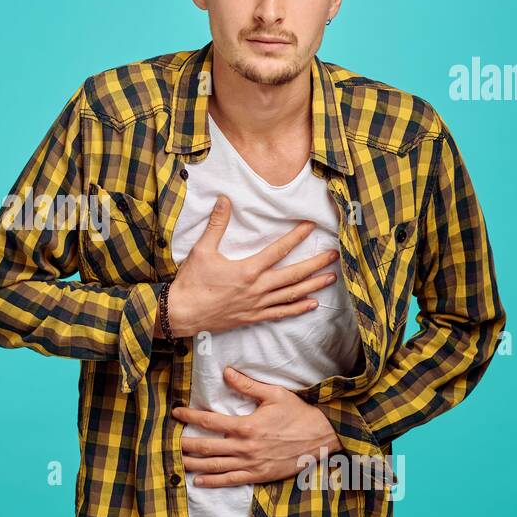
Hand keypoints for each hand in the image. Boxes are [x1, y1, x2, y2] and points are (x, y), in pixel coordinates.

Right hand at [163, 196, 338, 337]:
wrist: (182, 313)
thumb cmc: (192, 282)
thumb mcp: (202, 250)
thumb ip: (216, 225)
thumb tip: (224, 200)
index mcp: (247, 270)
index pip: (278, 250)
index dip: (296, 236)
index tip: (311, 226)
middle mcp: (257, 288)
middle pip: (293, 275)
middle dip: (315, 264)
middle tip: (334, 256)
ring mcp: (257, 305)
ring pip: (291, 295)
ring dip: (313, 286)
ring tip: (331, 278)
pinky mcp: (253, 317)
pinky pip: (281, 313)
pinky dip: (297, 308)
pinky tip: (312, 304)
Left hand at [173, 366, 342, 485]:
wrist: (323, 437)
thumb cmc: (299, 413)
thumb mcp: (274, 394)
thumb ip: (247, 385)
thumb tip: (226, 372)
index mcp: (246, 426)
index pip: (210, 422)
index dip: (190, 418)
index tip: (176, 414)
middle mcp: (245, 448)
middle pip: (207, 448)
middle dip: (185, 444)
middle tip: (167, 442)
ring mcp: (251, 464)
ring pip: (215, 467)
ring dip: (193, 465)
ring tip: (175, 462)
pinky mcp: (259, 476)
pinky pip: (231, 480)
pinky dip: (213, 482)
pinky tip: (198, 482)